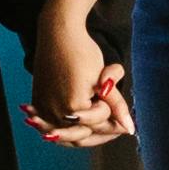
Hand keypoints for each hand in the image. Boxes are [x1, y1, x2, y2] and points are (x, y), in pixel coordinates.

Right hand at [26, 20, 127, 144]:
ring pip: (66, 135)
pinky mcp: (37, 103)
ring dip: (83, 135)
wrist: (58, 34)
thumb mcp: (104, 81)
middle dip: (101, 132)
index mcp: (73, 107)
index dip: (113, 117)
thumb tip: (131, 129)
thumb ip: (117, 106)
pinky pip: (51, 126)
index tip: (125, 120)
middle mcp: (55, 112)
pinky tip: (74, 128)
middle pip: (83, 135)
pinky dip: (64, 129)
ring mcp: (44, 109)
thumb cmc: (83, 53)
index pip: (99, 122)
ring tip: (99, 130)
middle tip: (117, 128)